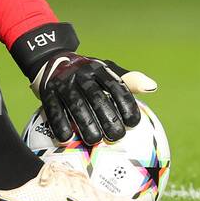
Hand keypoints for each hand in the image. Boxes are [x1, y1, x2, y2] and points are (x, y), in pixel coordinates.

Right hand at [10, 22, 157, 144]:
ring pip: (76, 104)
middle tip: (116, 136)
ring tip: (94, 140)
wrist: (52, 60)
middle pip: (96, 96)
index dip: (126, 104)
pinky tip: (66, 139)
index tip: (133, 123)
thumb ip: (128, 81)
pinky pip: (54, 109)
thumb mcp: (107, 71)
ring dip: (85, 123)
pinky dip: (60, 124)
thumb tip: (152, 87)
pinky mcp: (47, 92)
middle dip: (107, 117)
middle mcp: (82, 74)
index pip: (116, 86)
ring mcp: (64, 82)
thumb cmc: (87, 74)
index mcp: (99, 69)